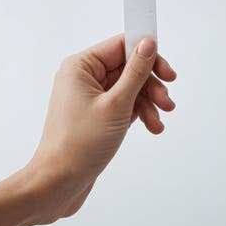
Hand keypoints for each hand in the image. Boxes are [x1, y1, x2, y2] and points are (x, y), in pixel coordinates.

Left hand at [21, 34, 176, 222]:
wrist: (58, 183)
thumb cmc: (79, 145)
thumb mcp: (116, 105)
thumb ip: (136, 72)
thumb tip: (148, 43)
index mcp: (80, 66)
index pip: (121, 46)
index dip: (147, 56)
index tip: (167, 72)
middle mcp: (83, 77)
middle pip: (128, 67)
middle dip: (150, 85)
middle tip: (167, 101)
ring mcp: (89, 97)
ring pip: (128, 88)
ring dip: (148, 102)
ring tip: (159, 120)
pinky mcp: (95, 115)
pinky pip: (123, 104)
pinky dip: (139, 113)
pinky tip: (152, 127)